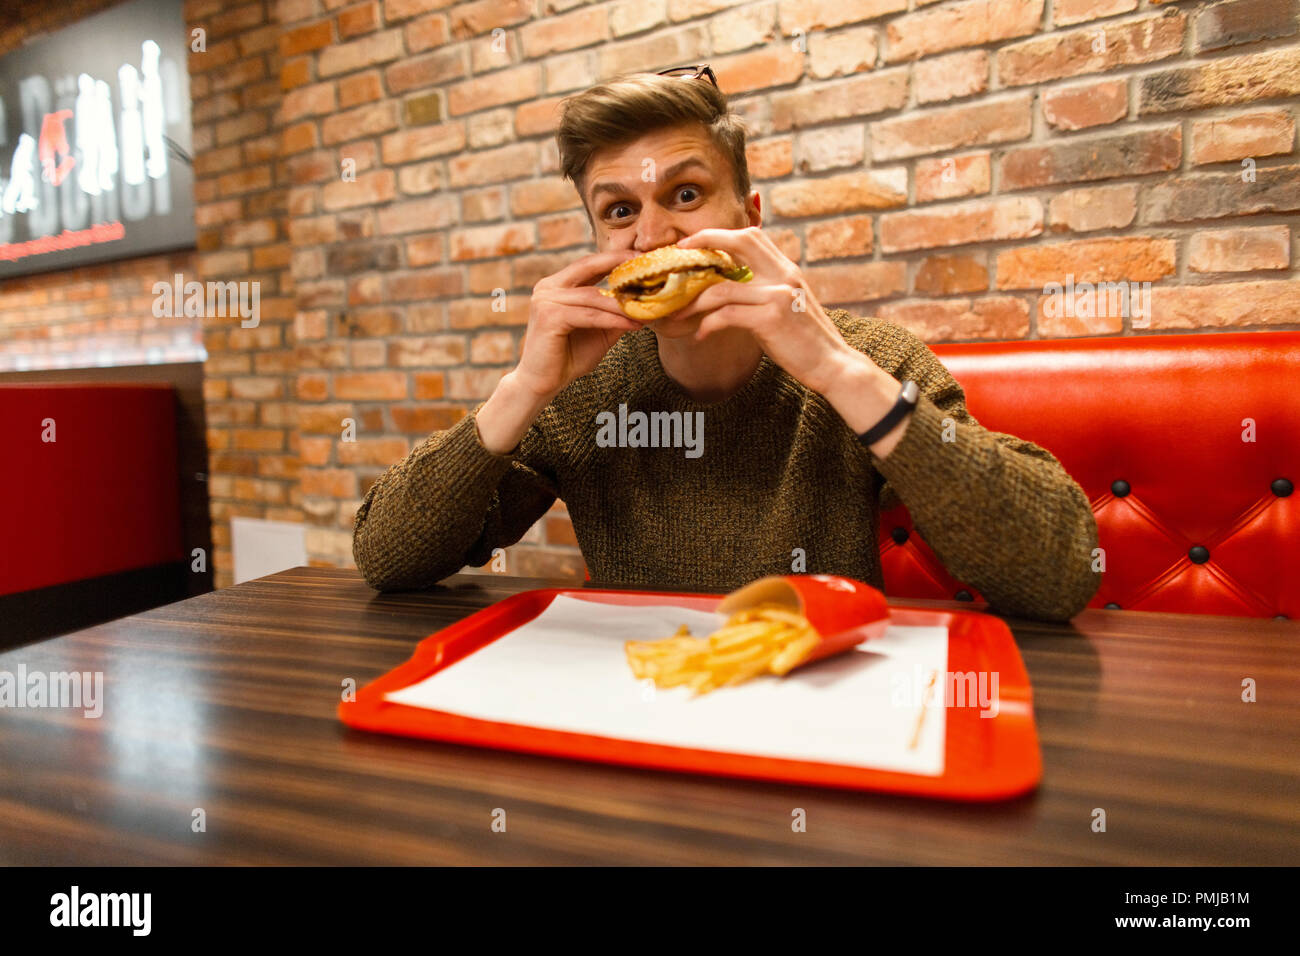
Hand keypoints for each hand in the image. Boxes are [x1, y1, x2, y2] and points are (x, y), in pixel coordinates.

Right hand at [512, 249, 643, 399]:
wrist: (542, 384)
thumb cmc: (569, 357)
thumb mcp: (599, 331)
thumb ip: (615, 314)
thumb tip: (646, 301)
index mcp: (557, 285)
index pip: (589, 264)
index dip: (615, 257)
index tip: (642, 257)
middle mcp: (548, 287)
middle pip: (588, 266)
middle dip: (619, 262)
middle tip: (646, 265)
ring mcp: (545, 300)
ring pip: (593, 296)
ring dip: (622, 303)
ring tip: (647, 307)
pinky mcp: (549, 317)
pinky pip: (590, 315)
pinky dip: (613, 320)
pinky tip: (633, 324)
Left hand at [674, 226, 864, 395]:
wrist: (833, 364)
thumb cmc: (806, 339)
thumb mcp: (789, 304)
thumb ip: (766, 289)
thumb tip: (734, 285)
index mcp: (786, 269)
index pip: (751, 236)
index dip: (719, 234)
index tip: (694, 242)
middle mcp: (783, 275)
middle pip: (739, 242)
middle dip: (704, 242)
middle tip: (679, 257)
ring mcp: (778, 295)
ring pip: (722, 288)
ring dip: (693, 301)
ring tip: (677, 313)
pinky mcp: (771, 319)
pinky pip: (726, 316)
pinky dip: (707, 325)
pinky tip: (699, 336)